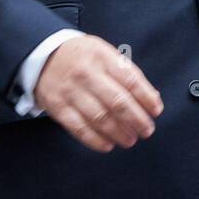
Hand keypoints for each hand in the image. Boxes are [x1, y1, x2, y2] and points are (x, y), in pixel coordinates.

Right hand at [33, 36, 163, 152]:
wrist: (42, 55)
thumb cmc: (81, 57)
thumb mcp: (104, 53)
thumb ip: (126, 72)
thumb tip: (151, 98)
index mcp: (101, 57)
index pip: (130, 80)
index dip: (146, 98)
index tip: (156, 111)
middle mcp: (86, 74)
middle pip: (117, 102)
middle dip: (137, 120)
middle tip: (147, 130)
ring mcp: (71, 91)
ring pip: (100, 118)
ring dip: (119, 133)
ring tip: (130, 140)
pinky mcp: (58, 107)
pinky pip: (79, 128)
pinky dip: (95, 140)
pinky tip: (108, 145)